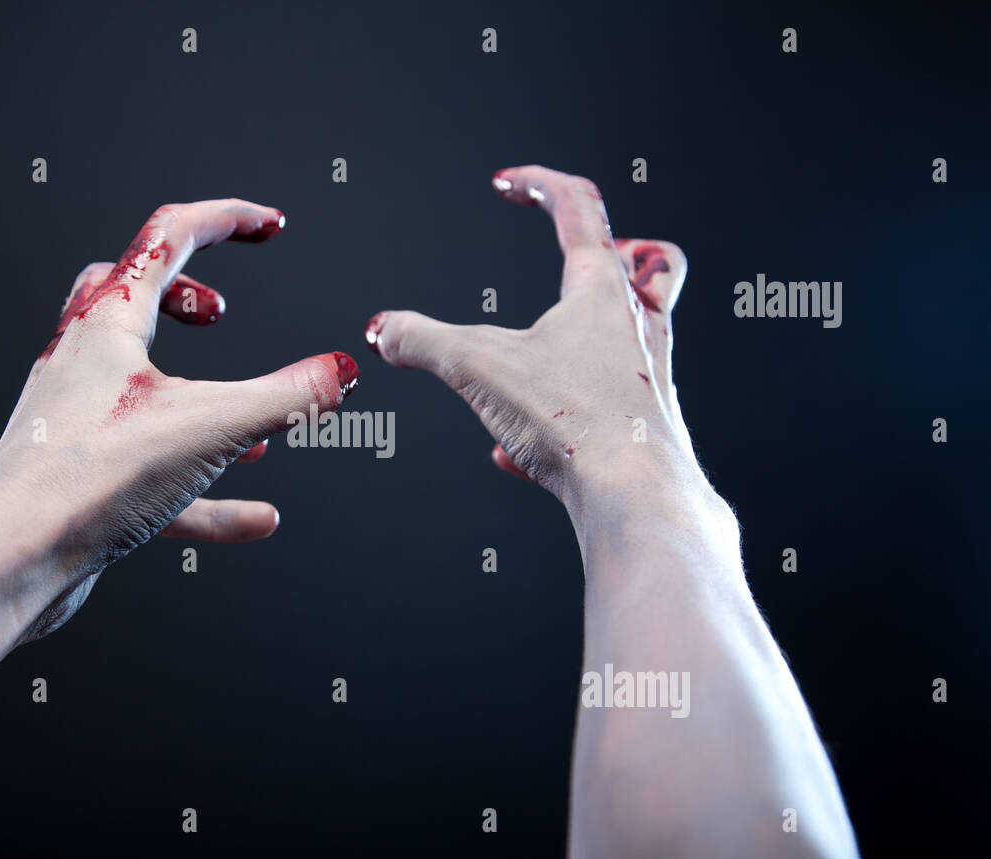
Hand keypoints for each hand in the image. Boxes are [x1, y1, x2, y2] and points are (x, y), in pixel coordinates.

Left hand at [0, 200, 359, 639]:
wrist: (11, 561)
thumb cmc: (85, 479)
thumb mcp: (211, 427)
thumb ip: (286, 398)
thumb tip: (338, 373)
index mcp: (108, 324)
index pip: (170, 237)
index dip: (226, 220)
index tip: (269, 225)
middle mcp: (83, 363)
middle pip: (128, 297)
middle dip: (183, 296)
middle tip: (217, 312)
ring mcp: (79, 421)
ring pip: (145, 392)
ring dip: (204, 401)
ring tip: (257, 430)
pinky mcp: (84, 479)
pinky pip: (156, 474)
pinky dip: (208, 491)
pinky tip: (255, 519)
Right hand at [364, 165, 701, 531]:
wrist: (635, 497)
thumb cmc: (579, 422)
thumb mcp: (478, 368)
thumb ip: (422, 341)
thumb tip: (385, 330)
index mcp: (601, 292)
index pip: (578, 208)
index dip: (537, 185)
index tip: (507, 184)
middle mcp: (635, 328)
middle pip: (650, 262)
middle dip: (616, 249)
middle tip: (582, 255)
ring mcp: (644, 378)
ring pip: (628, 338)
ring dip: (579, 340)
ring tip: (537, 359)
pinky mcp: (640, 429)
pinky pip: (600, 409)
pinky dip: (558, 418)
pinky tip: (514, 452)